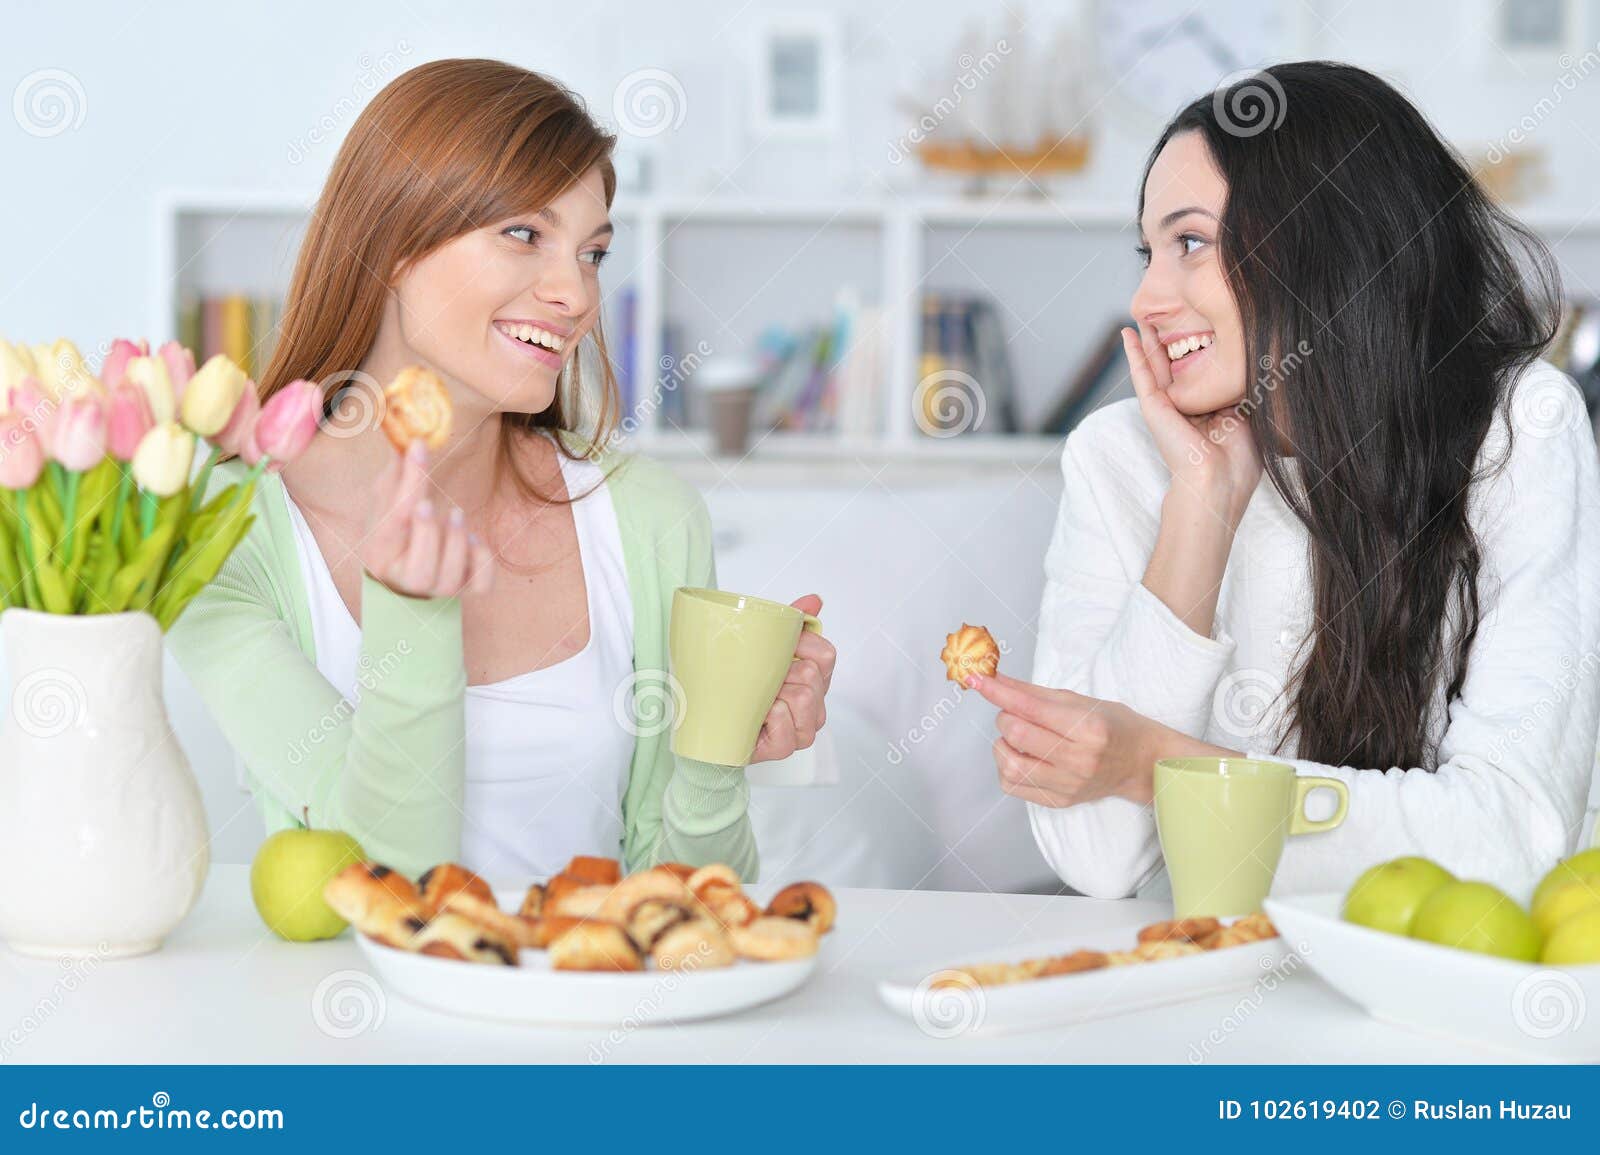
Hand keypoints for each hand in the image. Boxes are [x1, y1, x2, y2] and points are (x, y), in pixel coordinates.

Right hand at [360, 440, 494, 597]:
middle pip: (420, 569)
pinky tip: (472, 540)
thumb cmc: (394, 530)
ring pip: (450, 578)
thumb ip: (397, 473)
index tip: (419, 446)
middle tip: (433, 504)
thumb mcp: (386, 500)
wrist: (404, 572)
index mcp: (379, 551)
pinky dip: (482, 558)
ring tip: (455, 514)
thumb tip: (411, 436)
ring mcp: (437, 589)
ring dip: (457, 541)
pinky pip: (481, 583)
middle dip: (429, 534)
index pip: (394, 519)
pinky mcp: (464, 591)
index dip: (410, 481)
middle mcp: (406, 579)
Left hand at [749, 594, 835, 763]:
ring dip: (774, 693)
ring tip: (755, 698)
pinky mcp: (784, 749)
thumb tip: (813, 600)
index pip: (825, 654)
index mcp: (813, 680)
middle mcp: (813, 706)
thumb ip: (791, 623)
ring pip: (803, 696)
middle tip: (758, 678)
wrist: (706, 720)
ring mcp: (801, 730)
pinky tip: (755, 717)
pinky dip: (769, 716)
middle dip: (781, 670)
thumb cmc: (737, 685)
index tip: (778, 647)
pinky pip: (786, 723)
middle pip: (812, 673)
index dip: (800, 644)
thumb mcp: (761, 648)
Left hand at [969, 670, 1161, 807]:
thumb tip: (995, 679)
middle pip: (1016, 734)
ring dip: (1002, 744)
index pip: (1030, 707)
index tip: (975, 679)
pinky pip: (1014, 786)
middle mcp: (1079, 760)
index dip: (997, 691)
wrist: (1141, 763)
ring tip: (1017, 736)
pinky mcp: (1059, 801)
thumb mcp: (1079, 701)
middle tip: (1014, 712)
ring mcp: (1069, 785)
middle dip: (1005, 717)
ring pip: (1009, 764)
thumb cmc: (1113, 726)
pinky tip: (1021, 755)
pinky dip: (1006, 767)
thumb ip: (1033, 693)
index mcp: (1088, 728)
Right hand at [1122, 325, 1260, 527]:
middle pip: (1172, 367)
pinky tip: (1126, 334)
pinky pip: (1141, 374)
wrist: (1217, 482)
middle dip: (1167, 342)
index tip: (1199, 327)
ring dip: (1146, 341)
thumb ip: (1238, 393)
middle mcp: (1183, 409)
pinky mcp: (1152, 407)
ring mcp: (1166, 408)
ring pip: (1153, 366)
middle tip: (1163, 315)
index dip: (1197, 352)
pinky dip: (1132, 353)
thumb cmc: (1236, 462)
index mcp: (1205, 414)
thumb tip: (1246, 364)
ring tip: (1141, 316)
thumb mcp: (1246, 418)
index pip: (1198, 376)